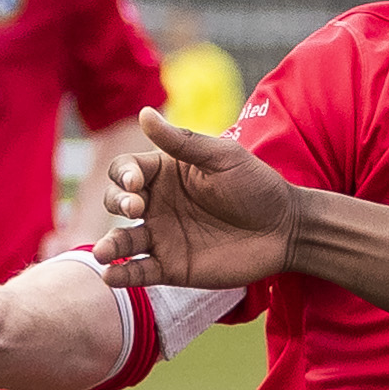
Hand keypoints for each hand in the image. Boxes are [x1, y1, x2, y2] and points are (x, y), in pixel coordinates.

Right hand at [97, 107, 301, 288]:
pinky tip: (110, 276)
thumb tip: (144, 113)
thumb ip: (182, 142)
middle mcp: (158, 204)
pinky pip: (140, 271)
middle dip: (117, 203)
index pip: (128, 170)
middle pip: (117, 202)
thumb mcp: (222, 158)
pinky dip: (122, 274)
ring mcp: (163, 237)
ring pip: (123, 240)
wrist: (285, 230)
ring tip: (103, 253)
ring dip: (109, 246)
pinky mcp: (171, 267)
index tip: (137, 183)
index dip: (124, 176)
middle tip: (136, 209)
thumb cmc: (256, 186)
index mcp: (165, 173)